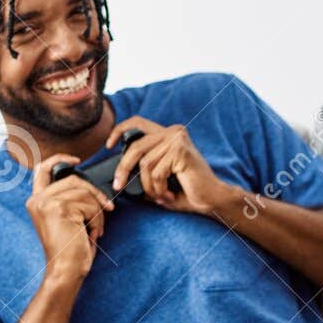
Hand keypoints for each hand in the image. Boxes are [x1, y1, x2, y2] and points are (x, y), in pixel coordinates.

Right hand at [29, 154, 114, 280]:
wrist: (66, 269)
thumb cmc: (70, 249)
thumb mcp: (67, 219)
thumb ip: (69, 199)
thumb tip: (89, 186)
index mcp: (36, 201)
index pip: (42, 168)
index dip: (60, 159)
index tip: (76, 160)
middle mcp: (37, 199)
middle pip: (74, 179)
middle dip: (95, 194)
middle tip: (107, 209)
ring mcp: (47, 202)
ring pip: (85, 192)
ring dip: (97, 212)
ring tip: (94, 230)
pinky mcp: (59, 208)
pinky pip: (90, 205)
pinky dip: (97, 220)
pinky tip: (91, 234)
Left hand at [106, 116, 229, 213]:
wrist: (213, 199)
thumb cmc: (188, 191)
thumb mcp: (159, 177)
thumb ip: (142, 169)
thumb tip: (117, 172)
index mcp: (168, 134)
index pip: (137, 122)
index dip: (119, 130)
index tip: (108, 146)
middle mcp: (173, 132)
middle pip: (135, 146)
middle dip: (123, 168)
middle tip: (118, 185)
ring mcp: (177, 140)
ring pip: (145, 163)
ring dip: (148, 185)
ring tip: (158, 196)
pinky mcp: (181, 151)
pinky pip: (157, 172)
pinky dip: (158, 189)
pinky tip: (168, 195)